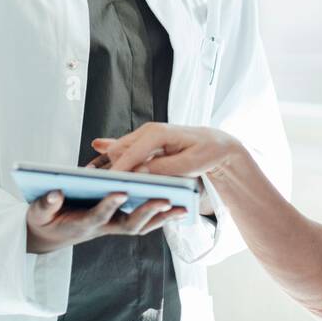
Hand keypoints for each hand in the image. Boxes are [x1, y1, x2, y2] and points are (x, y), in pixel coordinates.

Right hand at [25, 190, 186, 254]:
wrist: (51, 233)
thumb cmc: (45, 219)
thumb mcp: (38, 212)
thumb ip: (45, 204)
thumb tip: (54, 193)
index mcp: (82, 223)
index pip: (97, 215)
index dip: (108, 205)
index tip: (120, 191)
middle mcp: (103, 228)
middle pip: (128, 224)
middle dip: (146, 212)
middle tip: (164, 199)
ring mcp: (114, 227)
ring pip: (141, 225)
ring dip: (161, 217)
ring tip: (182, 205)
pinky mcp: (121, 223)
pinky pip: (145, 222)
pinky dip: (161, 216)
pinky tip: (178, 206)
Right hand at [90, 123, 249, 182]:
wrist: (215, 143)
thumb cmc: (206, 152)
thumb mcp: (190, 164)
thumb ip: (164, 169)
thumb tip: (141, 172)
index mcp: (158, 133)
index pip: (130, 153)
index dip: (118, 171)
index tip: (108, 186)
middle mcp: (148, 131)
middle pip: (118, 151)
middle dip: (113, 170)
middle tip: (106, 189)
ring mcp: (146, 136)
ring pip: (119, 151)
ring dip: (117, 168)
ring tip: (108, 184)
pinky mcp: (146, 143)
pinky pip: (127, 152)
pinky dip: (122, 164)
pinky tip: (113, 170)